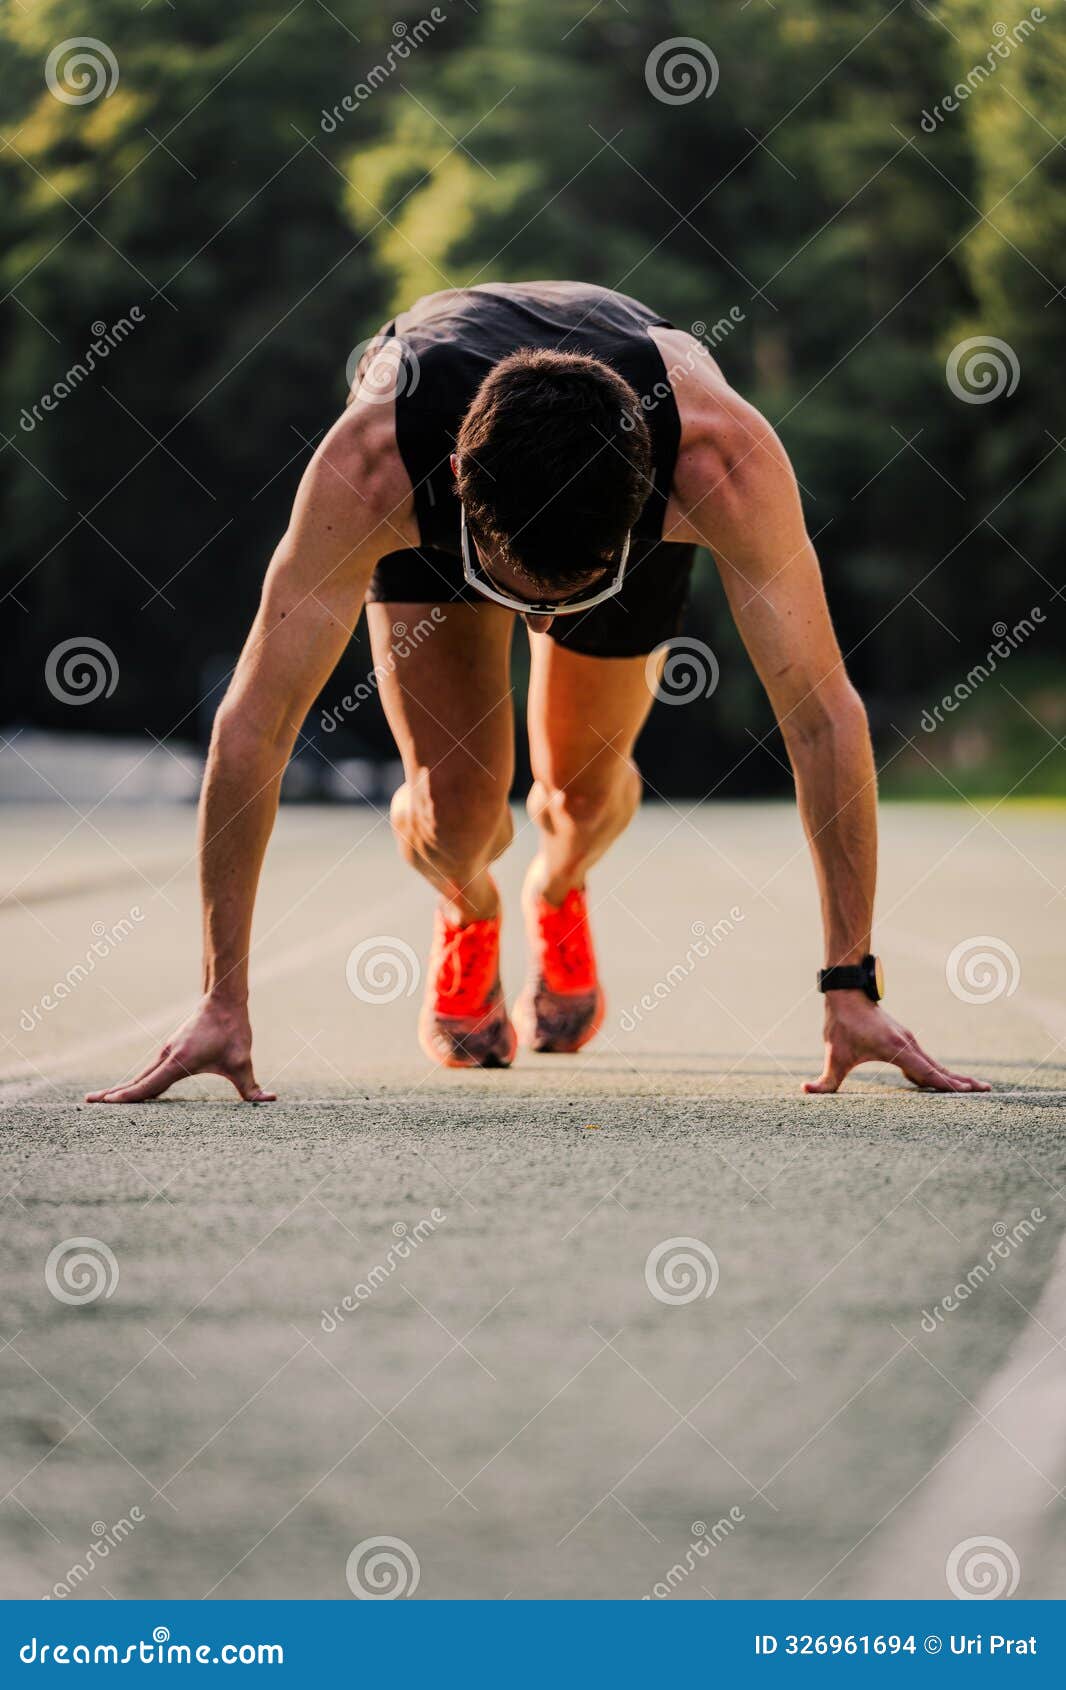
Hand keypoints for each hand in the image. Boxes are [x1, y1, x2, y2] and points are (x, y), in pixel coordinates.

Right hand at [85, 997, 275, 1104]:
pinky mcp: (169, 1051)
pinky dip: (134, 1082)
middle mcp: (166, 1057)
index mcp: (178, 1062)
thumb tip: (270, 1100)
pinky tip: (128, 1090)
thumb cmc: (233, 1031)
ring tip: (100, 1100)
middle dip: (113, 1094)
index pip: (148, 1085)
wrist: (224, 1000)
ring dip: (121, 1088)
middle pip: (136, 1082)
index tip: (108, 1104)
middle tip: (88, 1104)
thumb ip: (252, 1087)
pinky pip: (147, 1072)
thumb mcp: (243, 1061)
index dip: (128, 1097)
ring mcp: (165, 1053)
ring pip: (140, 1076)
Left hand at [804, 993, 989, 1093]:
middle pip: (939, 1069)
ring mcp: (909, 1042)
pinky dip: (939, 1071)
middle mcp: (909, 1044)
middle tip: (987, 1091)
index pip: (926, 1073)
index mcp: (897, 1050)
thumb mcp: (833, 1054)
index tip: (967, 1093)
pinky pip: (926, 1059)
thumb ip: (824, 1079)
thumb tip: (805, 1090)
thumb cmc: (841, 1024)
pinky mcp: (904, 1040)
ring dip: (955, 1076)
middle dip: (962, 1082)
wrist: (847, 993)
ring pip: (935, 1063)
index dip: (946, 1085)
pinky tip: (945, 1081)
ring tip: (977, 1087)